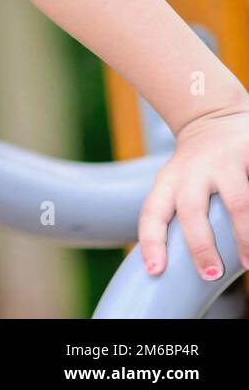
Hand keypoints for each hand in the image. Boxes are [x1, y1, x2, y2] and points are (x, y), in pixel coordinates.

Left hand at [138, 103, 248, 279]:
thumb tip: (183, 264)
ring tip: (248, 263)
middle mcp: (193, 170)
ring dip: (244, 235)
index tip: (154, 270)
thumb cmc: (196, 166)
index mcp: (169, 180)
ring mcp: (226, 162)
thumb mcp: (178, 183)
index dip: (151, 241)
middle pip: (192, 208)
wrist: (214, 115)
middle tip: (210, 273)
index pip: (153, 211)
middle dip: (200, 244)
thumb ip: (179, 214)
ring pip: (237, 201)